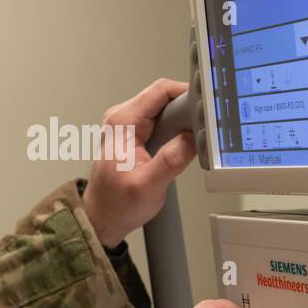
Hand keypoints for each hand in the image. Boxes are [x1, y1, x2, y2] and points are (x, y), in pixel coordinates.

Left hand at [80, 78, 196, 248]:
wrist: (103, 218)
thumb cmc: (116, 205)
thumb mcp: (148, 186)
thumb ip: (170, 160)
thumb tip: (191, 139)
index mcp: (122, 123)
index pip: (160, 90)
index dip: (186, 94)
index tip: (204, 108)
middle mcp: (122, 118)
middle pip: (164, 95)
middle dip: (186, 109)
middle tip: (201, 130)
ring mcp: (127, 124)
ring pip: (164, 107)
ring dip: (181, 120)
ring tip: (191, 141)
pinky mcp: (134, 133)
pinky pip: (160, 119)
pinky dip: (175, 127)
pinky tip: (181, 144)